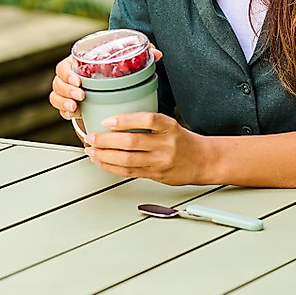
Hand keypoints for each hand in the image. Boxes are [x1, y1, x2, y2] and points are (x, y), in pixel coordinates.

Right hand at [49, 44, 162, 119]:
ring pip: (56, 96)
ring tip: (75, 108)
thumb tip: (157, 53)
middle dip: (67, 90)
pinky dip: (65, 113)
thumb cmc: (113, 70)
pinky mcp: (70, 105)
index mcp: (78, 63)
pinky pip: (61, 110)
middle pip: (58, 82)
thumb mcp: (124, 62)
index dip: (68, 74)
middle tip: (80, 96)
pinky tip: (73, 116)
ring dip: (64, 102)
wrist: (109, 86)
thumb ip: (139, 55)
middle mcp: (70, 77)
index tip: (79, 80)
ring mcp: (69, 92)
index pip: (64, 66)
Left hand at [83, 112, 216, 184]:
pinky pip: (130, 172)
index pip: (147, 119)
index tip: (108, 120)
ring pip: (127, 159)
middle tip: (91, 137)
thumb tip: (116, 120)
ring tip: (91, 151)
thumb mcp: (169, 125)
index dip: (125, 120)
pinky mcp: (156, 174)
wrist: (204, 161)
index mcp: (169, 126)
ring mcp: (160, 161)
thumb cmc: (184, 141)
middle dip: (106, 140)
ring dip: (105, 156)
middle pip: (132, 142)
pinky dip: (112, 167)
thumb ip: (148, 123)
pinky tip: (102, 162)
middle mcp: (165, 144)